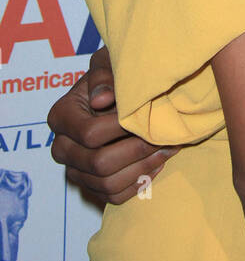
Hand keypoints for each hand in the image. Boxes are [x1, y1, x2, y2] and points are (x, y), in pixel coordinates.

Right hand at [48, 46, 178, 205]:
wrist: (118, 94)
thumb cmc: (114, 74)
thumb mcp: (109, 63)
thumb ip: (104, 76)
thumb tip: (100, 100)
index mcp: (61, 116)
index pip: (90, 134)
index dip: (121, 129)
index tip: (145, 118)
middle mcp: (61, 147)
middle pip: (99, 163)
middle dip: (137, 150)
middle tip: (164, 137)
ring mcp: (74, 170)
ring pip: (107, 184)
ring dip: (143, 168)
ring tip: (167, 149)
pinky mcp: (91, 186)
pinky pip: (114, 196)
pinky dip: (140, 183)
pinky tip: (158, 162)